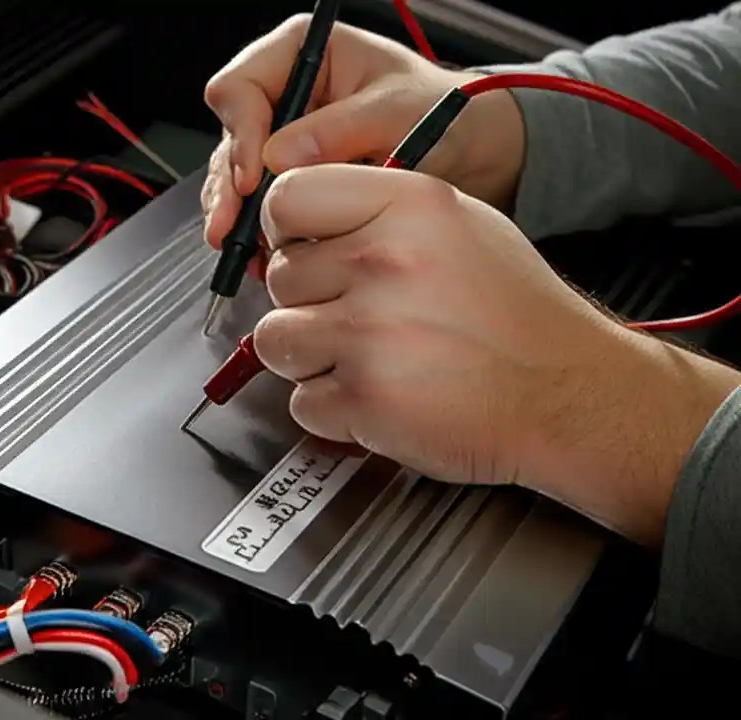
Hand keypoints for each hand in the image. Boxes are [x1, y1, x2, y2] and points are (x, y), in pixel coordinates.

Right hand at [200, 17, 526, 256]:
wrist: (471, 150)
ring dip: (234, 214)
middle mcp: (284, 94)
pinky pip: (255, 204)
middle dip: (228, 186)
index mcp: (303, 55)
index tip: (255, 175)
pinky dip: (254, 231)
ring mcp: (282, 139)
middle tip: (230, 227)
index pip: (241, 87)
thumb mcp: (395, 112)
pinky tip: (259, 254)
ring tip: (243, 249)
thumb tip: (280, 157)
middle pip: (229, 137)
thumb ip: (337, 131)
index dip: (240, 132)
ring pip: (234, 176)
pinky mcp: (289, 179)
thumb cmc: (443, 112)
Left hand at [252, 164, 740, 546]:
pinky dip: (332, 408)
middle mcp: (383, 260)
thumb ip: (374, 213)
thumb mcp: (458, 225)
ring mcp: (368, 332)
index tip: (307, 251)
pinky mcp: (363, 399)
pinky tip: (382, 394)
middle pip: (277, 275)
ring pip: (276, 338)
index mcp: (407, 205)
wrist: (570, 395)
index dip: (287, 231)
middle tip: (365, 316)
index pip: (286, 196)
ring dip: (311, 356)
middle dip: (310, 301)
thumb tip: (296, 227)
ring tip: (369, 357)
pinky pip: (301, 401)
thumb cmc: (515, 315)